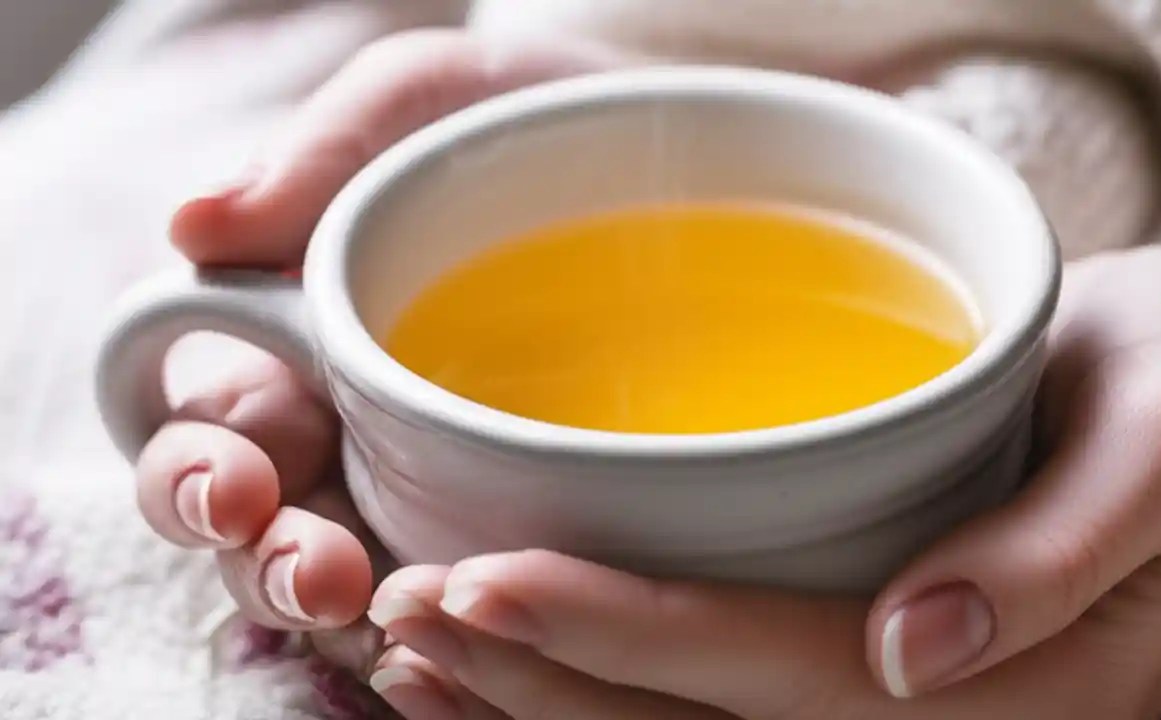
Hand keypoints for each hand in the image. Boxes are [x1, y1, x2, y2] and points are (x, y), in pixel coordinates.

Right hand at [132, 28, 620, 676]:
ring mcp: (436, 497)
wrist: (661, 153)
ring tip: (403, 622)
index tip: (238, 483)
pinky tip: (499, 644)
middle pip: (269, 541)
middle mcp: (348, 444)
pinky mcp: (534, 529)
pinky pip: (486, 607)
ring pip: (369, 594)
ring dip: (368, 624)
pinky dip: (474, 639)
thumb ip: (323, 152)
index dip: (196, 480)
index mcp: (289, 357)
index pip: (204, 444)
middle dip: (277, 570)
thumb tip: (196, 225)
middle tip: (324, 573)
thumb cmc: (516, 124)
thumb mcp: (426, 102)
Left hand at [366, 246, 1160, 718]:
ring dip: (537, 696)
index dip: (628, 640)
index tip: (487, 575)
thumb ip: (1068, 550)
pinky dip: (587, 681)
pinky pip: (708, 698)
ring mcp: (896, 700)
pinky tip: (494, 654)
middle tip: (403, 604)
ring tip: (410, 637)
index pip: (789, 679)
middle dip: (542, 676)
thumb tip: (925, 647)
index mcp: (1028, 686)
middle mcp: (945, 718)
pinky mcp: (857, 658)